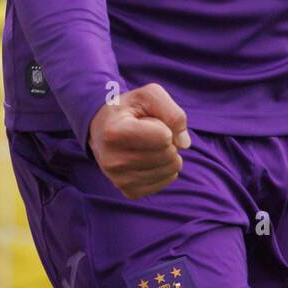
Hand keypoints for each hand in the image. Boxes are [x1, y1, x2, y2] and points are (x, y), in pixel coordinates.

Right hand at [88, 83, 191, 199]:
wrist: (103, 128)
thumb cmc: (130, 109)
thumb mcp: (149, 95)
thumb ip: (172, 112)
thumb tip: (185, 144)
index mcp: (114, 133)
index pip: (163, 137)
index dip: (165, 125)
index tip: (148, 121)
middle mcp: (113, 161)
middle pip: (168, 154)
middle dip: (169, 140)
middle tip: (152, 133)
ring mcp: (119, 180)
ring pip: (169, 170)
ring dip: (169, 154)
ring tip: (150, 145)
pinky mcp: (129, 191)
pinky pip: (165, 181)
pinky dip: (166, 168)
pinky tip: (151, 158)